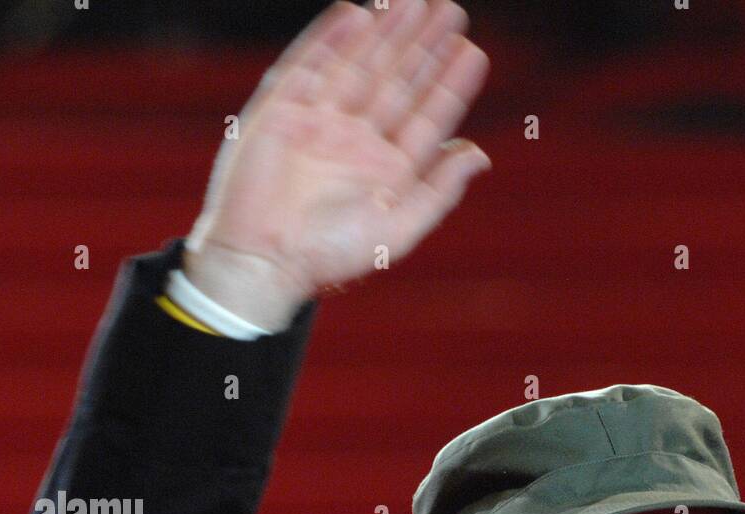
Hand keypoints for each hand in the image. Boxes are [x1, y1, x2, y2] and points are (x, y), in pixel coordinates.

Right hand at [184, 0, 490, 327]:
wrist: (263, 258)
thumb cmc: (331, 256)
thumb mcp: (399, 230)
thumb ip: (440, 191)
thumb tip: (481, 155)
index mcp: (387, 172)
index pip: (427, 118)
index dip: (450, 85)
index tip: (473, 53)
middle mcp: (356, 143)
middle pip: (398, 83)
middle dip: (424, 47)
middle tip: (452, 11)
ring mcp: (319, 122)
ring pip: (360, 66)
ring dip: (387, 33)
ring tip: (415, 2)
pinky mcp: (282, 110)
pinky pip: (310, 63)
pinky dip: (332, 38)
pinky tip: (358, 14)